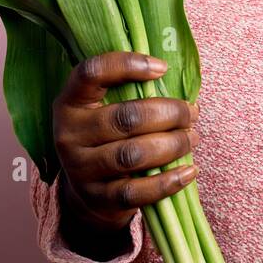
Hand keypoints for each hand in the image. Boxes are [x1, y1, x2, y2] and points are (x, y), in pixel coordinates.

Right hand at [52, 51, 199, 236]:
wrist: (87, 192)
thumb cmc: (107, 137)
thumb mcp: (104, 109)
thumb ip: (129, 91)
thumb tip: (178, 77)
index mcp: (70, 102)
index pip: (91, 73)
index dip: (127, 64)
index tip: (162, 68)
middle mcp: (69, 134)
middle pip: (126, 118)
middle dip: (169, 113)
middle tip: (191, 113)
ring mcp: (80, 169)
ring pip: (133, 154)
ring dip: (172, 144)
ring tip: (192, 138)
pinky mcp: (98, 198)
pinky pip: (138, 191)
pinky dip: (169, 181)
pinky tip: (189, 171)